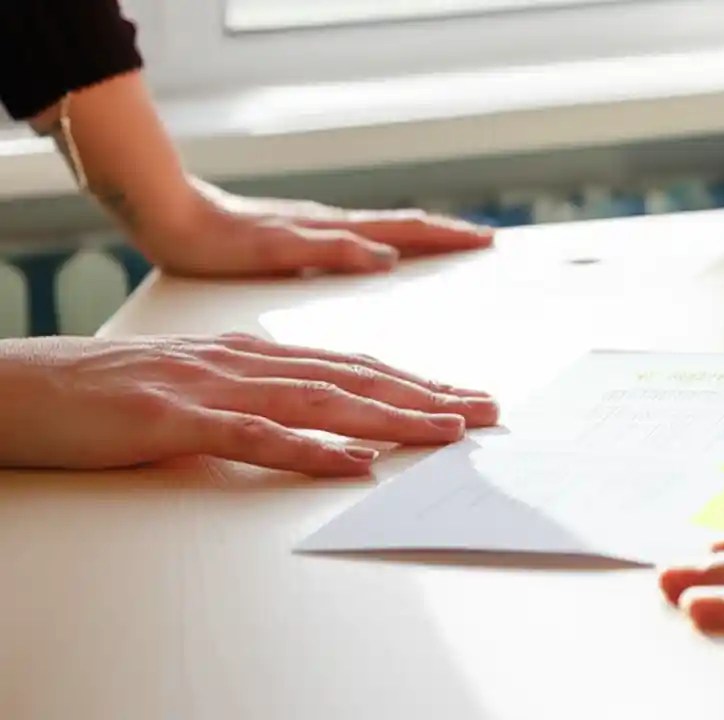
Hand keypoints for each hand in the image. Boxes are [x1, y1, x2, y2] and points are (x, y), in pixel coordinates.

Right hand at [0, 334, 498, 475]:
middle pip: (355, 377)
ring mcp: (212, 387)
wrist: (22, 385)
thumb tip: (321, 425)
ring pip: (321, 399)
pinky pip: (254, 435)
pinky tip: (352, 462)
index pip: (352, 366)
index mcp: (253, 354)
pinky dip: (309, 449)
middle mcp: (245, 361)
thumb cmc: (111, 392)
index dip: (414, 381)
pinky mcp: (176, 419)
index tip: (464, 398)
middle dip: (427, 394)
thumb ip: (258, 396)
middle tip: (486, 409)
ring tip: (446, 431)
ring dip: (391, 417)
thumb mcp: (200, 386)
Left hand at [132, 178, 494, 277]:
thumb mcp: (275, 251)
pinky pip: (360, 247)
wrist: (168, 217)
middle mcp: (333, 229)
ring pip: (384, 236)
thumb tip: (386, 257)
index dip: (448, 238)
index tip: (486, 240)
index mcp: (335, 232)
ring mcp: (318, 234)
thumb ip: (331, 251)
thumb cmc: (215, 241)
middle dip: (448, 237)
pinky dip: (387, 250)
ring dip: (422, 242)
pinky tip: (381, 261)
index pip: (407, 231)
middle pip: (405, 229)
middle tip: (484, 242)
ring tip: (449, 249)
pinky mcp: (300, 244)